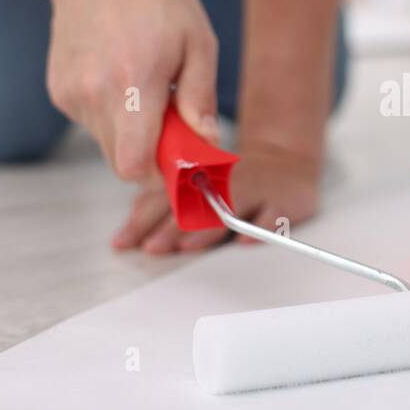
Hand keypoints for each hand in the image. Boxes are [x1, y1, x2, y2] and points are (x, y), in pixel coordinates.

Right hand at [47, 0, 220, 182]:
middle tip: (172, 124)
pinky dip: (112, 114)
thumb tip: (206, 143)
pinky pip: (92, 123)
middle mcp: (95, 93)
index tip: (179, 163)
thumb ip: (200, 98)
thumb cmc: (155, 2)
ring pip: (107, 144)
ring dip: (132, 132)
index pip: (133, 164)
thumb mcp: (198, 42)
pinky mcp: (59, 92)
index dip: (157, 176)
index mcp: (133, 83)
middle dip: (151, 155)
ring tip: (145, 89)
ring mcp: (71, 94)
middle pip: (121, 163)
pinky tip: (121, 77)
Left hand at [113, 141, 322, 253]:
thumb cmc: (233, 181)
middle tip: (152, 247)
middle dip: (170, 228)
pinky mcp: (283, 201)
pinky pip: (272, 215)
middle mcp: (224, 184)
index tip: (124, 241)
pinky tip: (244, 241)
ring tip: (188, 245)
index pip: (165, 200)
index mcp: (198, 179)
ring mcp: (255, 191)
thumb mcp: (197, 182)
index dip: (143, 221)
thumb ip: (165, 201)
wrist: (285, 162)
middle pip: (194, 207)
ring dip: (208, 229)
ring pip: (230, 209)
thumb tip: (133, 218)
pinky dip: (259, 228)